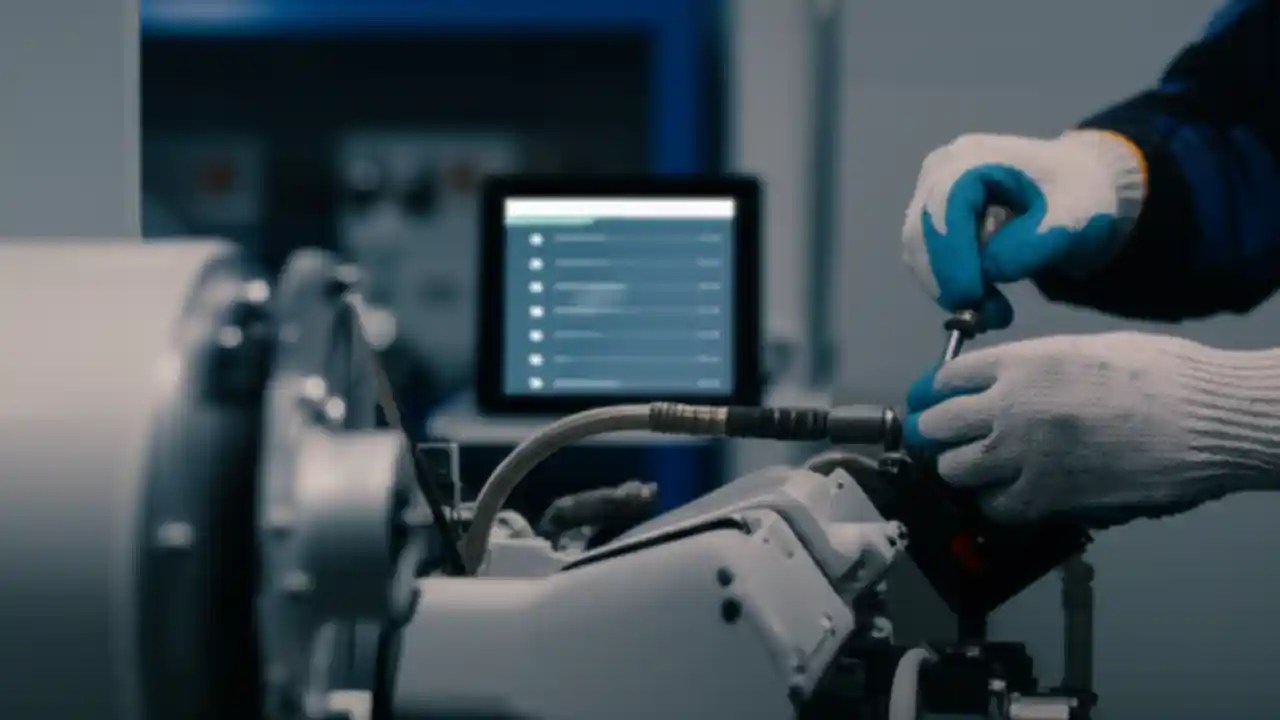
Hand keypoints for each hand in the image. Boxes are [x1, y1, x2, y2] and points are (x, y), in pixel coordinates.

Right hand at [901, 131, 1145, 329]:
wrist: (1078, 186)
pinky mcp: (930, 221)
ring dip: (950, 289)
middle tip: (991, 316)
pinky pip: (926, 262)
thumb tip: (990, 272)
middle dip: (949, 281)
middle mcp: (939, 172)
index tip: (972, 299)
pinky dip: (949, 286)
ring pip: (919, 254)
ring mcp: (930, 196)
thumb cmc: (1079, 194)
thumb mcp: (1072, 218)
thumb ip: (1031, 244)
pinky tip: (982, 296)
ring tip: (995, 310)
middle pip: (921, 234)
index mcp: (973, 158)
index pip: (944, 207)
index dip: (951, 256)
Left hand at [901, 332, 1279, 527]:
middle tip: (939, 441)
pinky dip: (996, 505)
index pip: (948, 378)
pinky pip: (996, 508)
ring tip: (975, 470)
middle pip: (936, 426)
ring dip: (960, 471)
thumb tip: (1015, 384)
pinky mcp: (1045, 497)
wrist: (1206, 419)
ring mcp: (1022, 454)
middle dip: (934, 434)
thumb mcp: (1087, 350)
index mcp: (1021, 362)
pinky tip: (1008, 498)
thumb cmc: (1165, 377)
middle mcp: (1009, 406)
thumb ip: (1040, 367)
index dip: (933, 393)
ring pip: (955, 470)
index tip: (928, 401)